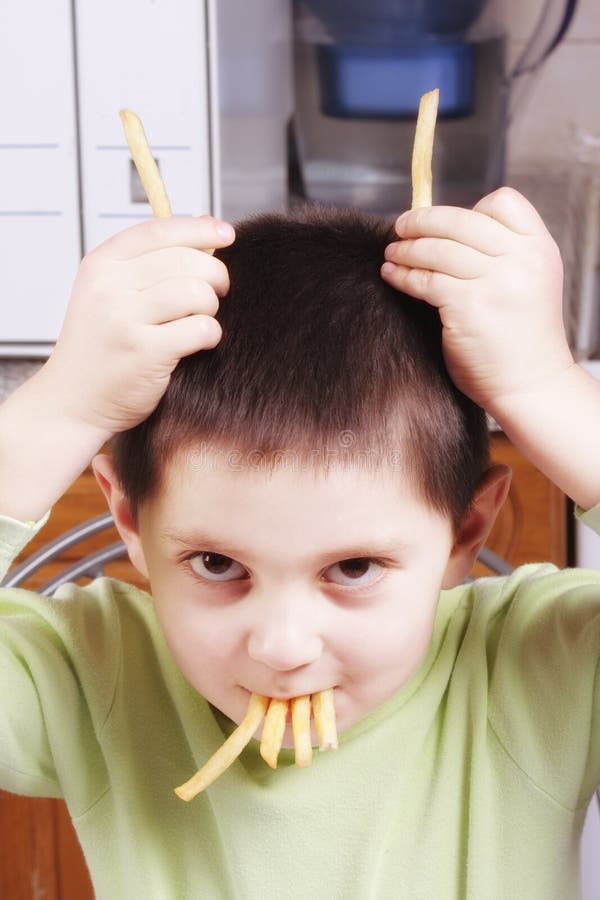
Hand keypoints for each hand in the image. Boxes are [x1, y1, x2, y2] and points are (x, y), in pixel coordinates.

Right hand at [43, 215, 233, 435]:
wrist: (72, 402)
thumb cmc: (102, 347)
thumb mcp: (112, 294)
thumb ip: (155, 263)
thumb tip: (208, 230)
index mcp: (102, 265)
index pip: (160, 231)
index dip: (200, 229)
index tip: (227, 235)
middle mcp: (109, 287)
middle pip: (186, 261)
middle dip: (215, 276)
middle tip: (217, 293)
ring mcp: (124, 320)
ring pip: (197, 293)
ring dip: (210, 308)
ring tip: (200, 320)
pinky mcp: (144, 353)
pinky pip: (201, 329)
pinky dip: (210, 335)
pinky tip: (199, 343)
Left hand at [381, 187, 573, 414]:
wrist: (530, 385)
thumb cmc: (521, 339)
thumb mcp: (529, 283)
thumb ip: (501, 255)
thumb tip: (442, 230)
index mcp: (540, 248)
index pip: (504, 201)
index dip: (469, 207)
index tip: (444, 224)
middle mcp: (522, 259)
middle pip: (461, 220)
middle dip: (423, 220)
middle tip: (400, 227)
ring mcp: (496, 282)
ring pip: (438, 249)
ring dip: (406, 248)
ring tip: (391, 253)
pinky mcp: (468, 307)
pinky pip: (426, 280)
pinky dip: (403, 275)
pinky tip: (391, 275)